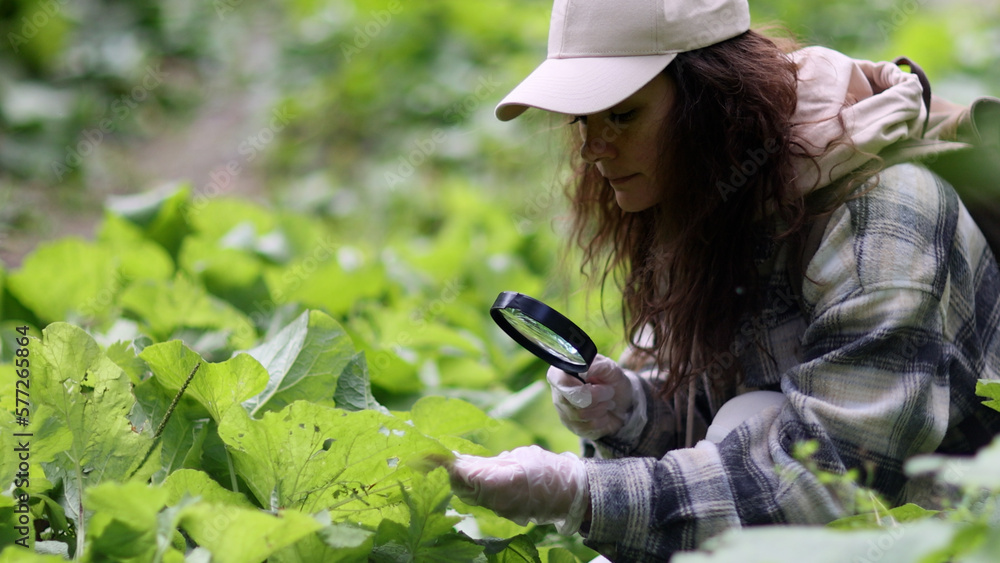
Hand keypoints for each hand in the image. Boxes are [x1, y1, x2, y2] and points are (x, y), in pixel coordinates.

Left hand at [445, 445, 588, 533]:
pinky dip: (473, 487)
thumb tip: (470, 465)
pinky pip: (482, 500)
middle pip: (462, 488)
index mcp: (501, 482)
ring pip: (470, 495)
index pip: (464, 475)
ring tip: (449, 463)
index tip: (430, 454)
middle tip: (433, 457)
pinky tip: (470, 475)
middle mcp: (497, 501)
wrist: (572, 494)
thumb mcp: (521, 457)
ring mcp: (501, 510)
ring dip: (459, 480)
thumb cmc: (550, 470)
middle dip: (448, 473)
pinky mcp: (505, 513)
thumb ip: (493, 463)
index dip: (446, 465)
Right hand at [547, 354, 642, 439]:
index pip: (559, 380)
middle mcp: (558, 392)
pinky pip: (585, 427)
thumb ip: (597, 365)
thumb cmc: (611, 380)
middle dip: (596, 396)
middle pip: (569, 399)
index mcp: (561, 372)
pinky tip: (603, 413)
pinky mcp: (571, 426)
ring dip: (601, 408)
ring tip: (607, 401)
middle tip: (609, 391)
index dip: (578, 385)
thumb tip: (584, 371)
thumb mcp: (610, 368)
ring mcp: (563, 411)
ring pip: (579, 414)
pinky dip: (600, 420)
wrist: (621, 402)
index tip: (594, 383)